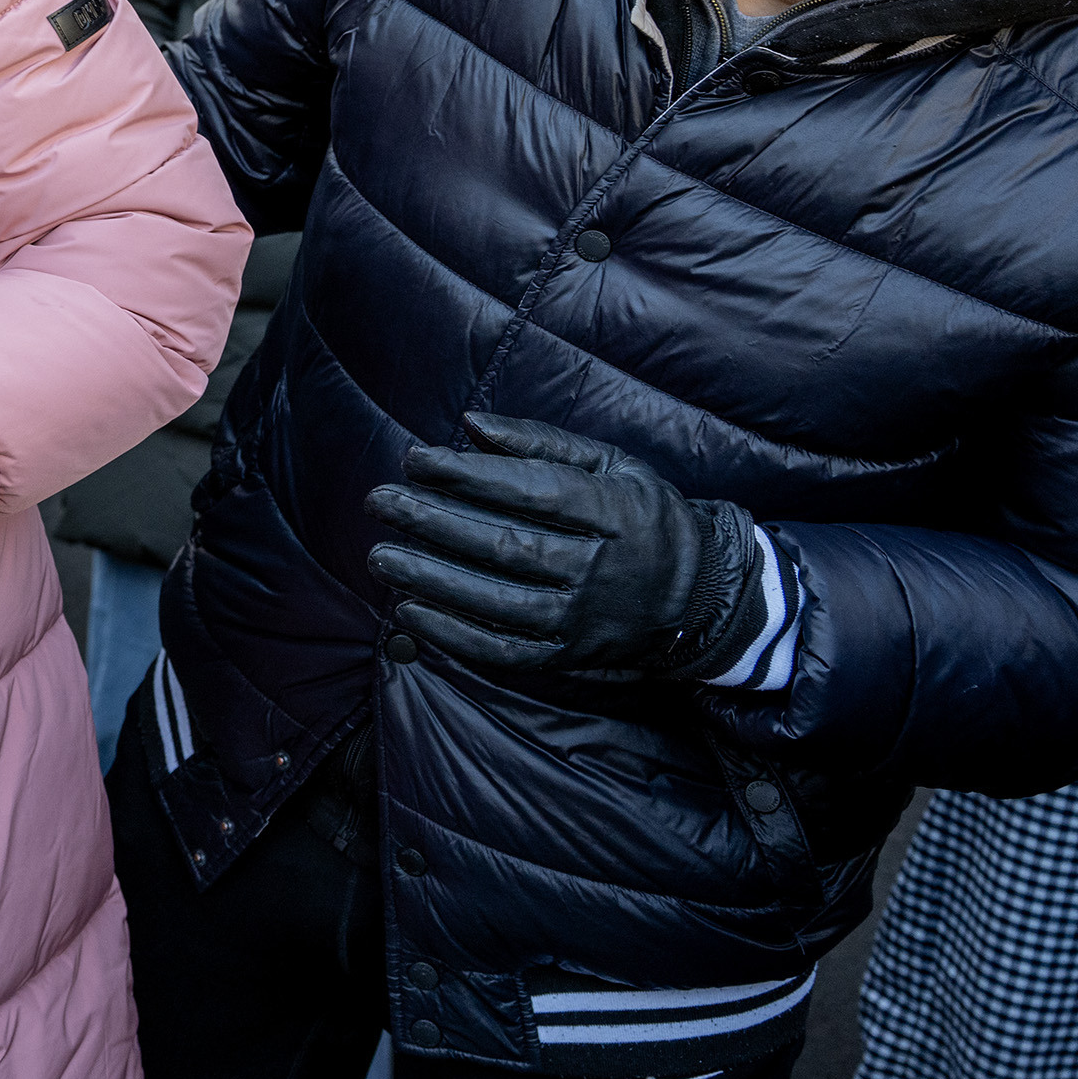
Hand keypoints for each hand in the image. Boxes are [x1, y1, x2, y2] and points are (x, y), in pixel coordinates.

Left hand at [365, 412, 757, 677]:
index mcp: (614, 512)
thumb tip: (470, 424)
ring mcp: (583, 618)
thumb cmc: (640, 515)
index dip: (469, 475)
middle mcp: (599, 568)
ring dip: (431, 581)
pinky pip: (503, 651)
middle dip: (433, 523)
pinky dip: (453, 635)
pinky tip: (410, 612)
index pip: (532, 491)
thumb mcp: (612, 464)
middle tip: (379, 502)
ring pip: (497, 602)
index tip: (415, 459)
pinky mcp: (568, 655)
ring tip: (379, 557)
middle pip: (506, 546)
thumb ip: (541, 441)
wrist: (698, 596)